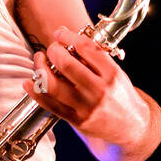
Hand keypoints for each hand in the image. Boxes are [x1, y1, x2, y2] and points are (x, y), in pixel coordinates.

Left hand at [22, 26, 149, 146]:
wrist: (132, 127)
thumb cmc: (120, 96)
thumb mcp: (116, 73)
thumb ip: (94, 58)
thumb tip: (66, 38)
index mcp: (112, 75)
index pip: (86, 48)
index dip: (68, 37)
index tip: (60, 33)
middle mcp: (99, 90)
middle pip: (66, 65)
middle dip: (53, 51)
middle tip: (51, 48)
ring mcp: (86, 107)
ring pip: (53, 85)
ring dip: (40, 68)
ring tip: (39, 59)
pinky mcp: (76, 120)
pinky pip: (50, 104)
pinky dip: (35, 92)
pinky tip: (29, 82)